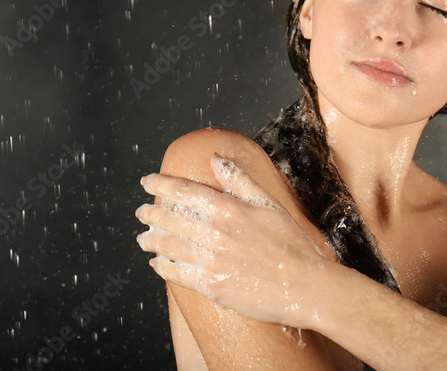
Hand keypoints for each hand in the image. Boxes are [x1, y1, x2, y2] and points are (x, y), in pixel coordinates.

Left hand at [135, 154, 332, 328]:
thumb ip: (240, 181)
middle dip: (151, 213)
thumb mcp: (270, 204)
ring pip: (168, 246)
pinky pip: (177, 274)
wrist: (305, 286)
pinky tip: (157, 263)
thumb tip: (216, 159)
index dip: (161, 184)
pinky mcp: (211, 286)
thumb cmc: (293, 245)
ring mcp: (210, 261)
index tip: (148, 181)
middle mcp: (214, 233)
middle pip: (170, 218)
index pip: (184, 191)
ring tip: (143, 237)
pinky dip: (162, 267)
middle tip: (141, 211)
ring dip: (152, 240)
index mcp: (229, 209)